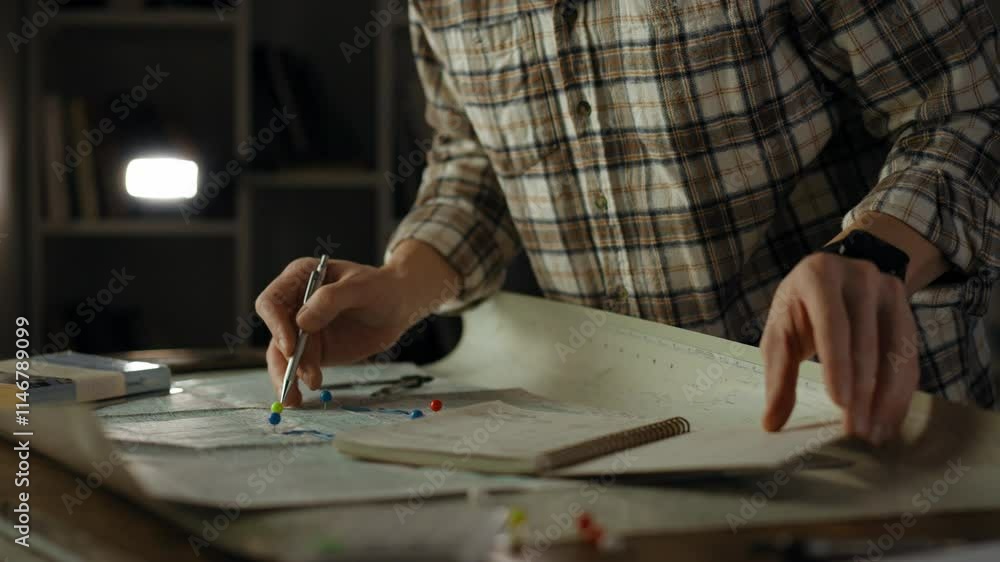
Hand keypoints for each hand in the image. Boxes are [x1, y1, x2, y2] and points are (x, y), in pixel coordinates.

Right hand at [255, 258, 419, 406]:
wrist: (397, 308)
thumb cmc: (379, 288)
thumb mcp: (361, 287)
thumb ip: (331, 299)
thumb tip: (302, 323)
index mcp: (299, 278)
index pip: (272, 302)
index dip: (275, 324)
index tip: (291, 346)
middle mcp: (293, 304)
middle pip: (274, 333)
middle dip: (282, 359)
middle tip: (293, 378)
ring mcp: (300, 329)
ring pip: (282, 356)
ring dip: (287, 377)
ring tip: (295, 399)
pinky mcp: (312, 350)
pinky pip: (298, 368)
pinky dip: (297, 383)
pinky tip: (299, 399)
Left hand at [760, 252, 919, 444]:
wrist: (834, 277)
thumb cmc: (799, 309)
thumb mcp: (781, 334)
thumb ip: (777, 376)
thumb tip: (771, 424)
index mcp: (819, 276)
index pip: (832, 323)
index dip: (838, 364)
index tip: (840, 403)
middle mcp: (859, 277)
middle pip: (866, 341)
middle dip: (863, 392)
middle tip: (855, 432)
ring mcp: (889, 290)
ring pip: (896, 351)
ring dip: (887, 398)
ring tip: (873, 434)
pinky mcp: (907, 309)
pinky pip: (909, 356)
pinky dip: (901, 392)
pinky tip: (889, 420)